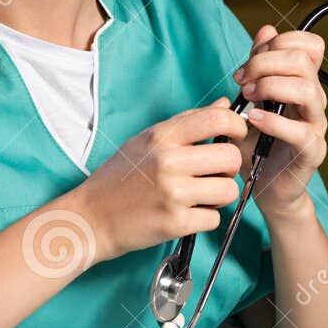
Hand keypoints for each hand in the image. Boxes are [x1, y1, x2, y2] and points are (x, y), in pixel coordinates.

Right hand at [70, 100, 248, 262]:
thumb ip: (187, 123)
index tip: (235, 135)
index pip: (216, 119)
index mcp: (161, 137)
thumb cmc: (119, 178)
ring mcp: (174, 193)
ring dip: (219, 195)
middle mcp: (169, 162)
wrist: (91, 217)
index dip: (236, 126)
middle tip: (214, 174)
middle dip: (229, 167)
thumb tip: (224, 105)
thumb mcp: (147, 141)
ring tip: (199, 196)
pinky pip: (214, 218)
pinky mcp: (176, 223)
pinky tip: (186, 214)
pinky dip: (205, 219)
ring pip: (229, 190)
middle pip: (231, 157)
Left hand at [225, 23, 327, 219]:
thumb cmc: (256, 143)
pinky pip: (299, 130)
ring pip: (306, 89)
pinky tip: (252, 120)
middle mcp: (313, 100)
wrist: (262, 187)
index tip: (249, 62)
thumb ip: (256, 67)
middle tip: (241, 80)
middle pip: (303, 60)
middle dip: (265, 62)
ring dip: (270, 87)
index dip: (280, 42)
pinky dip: (272, 121)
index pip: (310, 45)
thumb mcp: (249, 100)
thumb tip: (266, 29)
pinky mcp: (312, 151)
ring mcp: (316, 125)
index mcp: (303, 83)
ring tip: (248, 98)